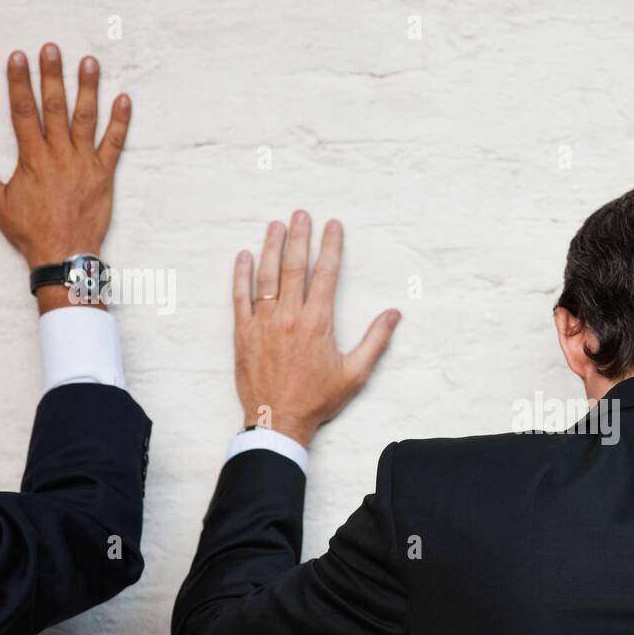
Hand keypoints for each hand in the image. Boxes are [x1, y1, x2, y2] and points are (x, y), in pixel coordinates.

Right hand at [0, 44, 130, 313]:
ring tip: (90, 62)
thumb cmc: (31, 231)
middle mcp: (59, 155)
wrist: (66, 256)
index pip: (23, 112)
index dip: (20, 83)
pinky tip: (124, 100)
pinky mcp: (104, 176)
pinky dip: (121, 122)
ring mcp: (84, 164)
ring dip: (88, 89)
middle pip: (55, 107)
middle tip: (52, 48)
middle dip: (53, 76)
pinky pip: (115, 144)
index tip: (18, 58)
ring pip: (86, 119)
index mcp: (32, 158)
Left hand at [233, 212, 400, 447]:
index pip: (325, 274)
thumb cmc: (318, 400)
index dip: (330, 247)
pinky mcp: (243, 333)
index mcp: (317, 323)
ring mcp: (263, 323)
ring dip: (270, 247)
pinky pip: (240, 297)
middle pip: (293, 266)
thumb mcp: (355, 373)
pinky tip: (244, 255)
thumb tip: (393, 314)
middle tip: (301, 213)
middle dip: (298, 236)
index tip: (333, 225)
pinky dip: (241, 274)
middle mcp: (289, 317)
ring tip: (275, 225)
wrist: (278, 420)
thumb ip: (375, 340)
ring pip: (266, 276)